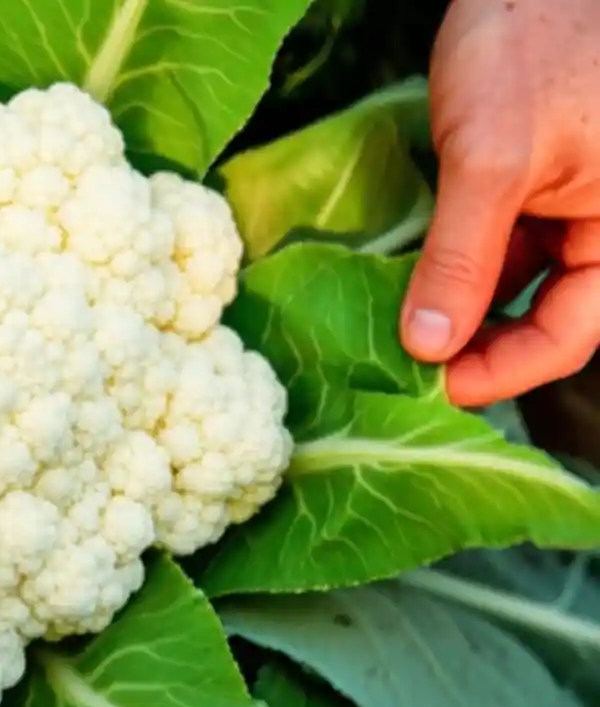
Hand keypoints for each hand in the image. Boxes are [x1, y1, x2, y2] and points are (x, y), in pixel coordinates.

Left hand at [401, 0, 599, 406]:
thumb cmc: (531, 47)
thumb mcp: (492, 161)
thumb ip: (463, 258)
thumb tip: (430, 346)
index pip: (571, 332)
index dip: (504, 370)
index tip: (437, 387)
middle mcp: (599, 224)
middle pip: (544, 314)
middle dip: (478, 344)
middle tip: (410, 369)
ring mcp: (564, 202)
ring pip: (514, 281)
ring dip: (460, 306)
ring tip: (400, 330)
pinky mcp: (526, 180)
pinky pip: (496, 241)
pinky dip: (455, 263)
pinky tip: (408, 280)